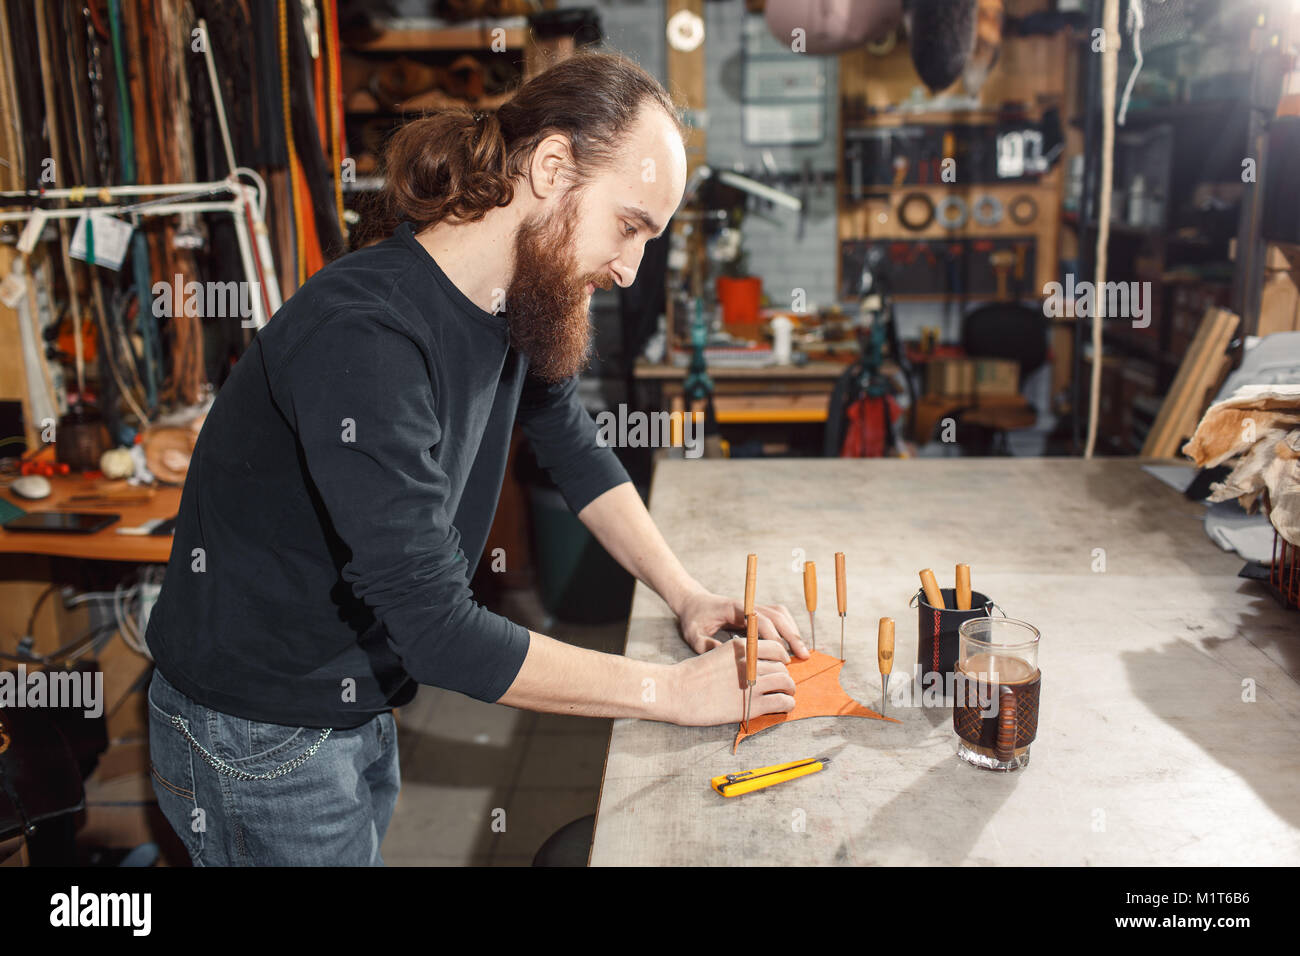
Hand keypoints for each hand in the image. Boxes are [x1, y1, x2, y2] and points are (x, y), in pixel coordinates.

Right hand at [667, 637, 795, 726]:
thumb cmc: (693, 676)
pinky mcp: (753, 704)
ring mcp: (754, 683)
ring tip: (787, 695)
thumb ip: (739, 657)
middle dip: (784, 675)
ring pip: (786, 683)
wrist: (678, 692)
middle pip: (782, 667)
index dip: (782, 657)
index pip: (775, 647)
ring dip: (789, 689)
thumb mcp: (717, 655)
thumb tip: (756, 665)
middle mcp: (751, 662)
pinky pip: (783, 702)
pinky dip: (788, 703)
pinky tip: (784, 705)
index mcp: (741, 647)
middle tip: (781, 684)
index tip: (781, 664)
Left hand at [675, 587, 809, 659]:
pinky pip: (777, 616)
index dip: (771, 636)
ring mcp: (753, 607)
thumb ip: (706, 646)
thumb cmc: (694, 619)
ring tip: (803, 651)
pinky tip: (793, 643)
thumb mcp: (693, 634)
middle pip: (776, 615)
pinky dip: (788, 628)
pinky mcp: (756, 612)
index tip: (781, 654)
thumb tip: (725, 657)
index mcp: (734, 609)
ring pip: (780, 614)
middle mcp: (748, 606)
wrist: (694, 602)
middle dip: (791, 635)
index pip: (759, 619)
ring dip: (793, 631)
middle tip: (803, 655)